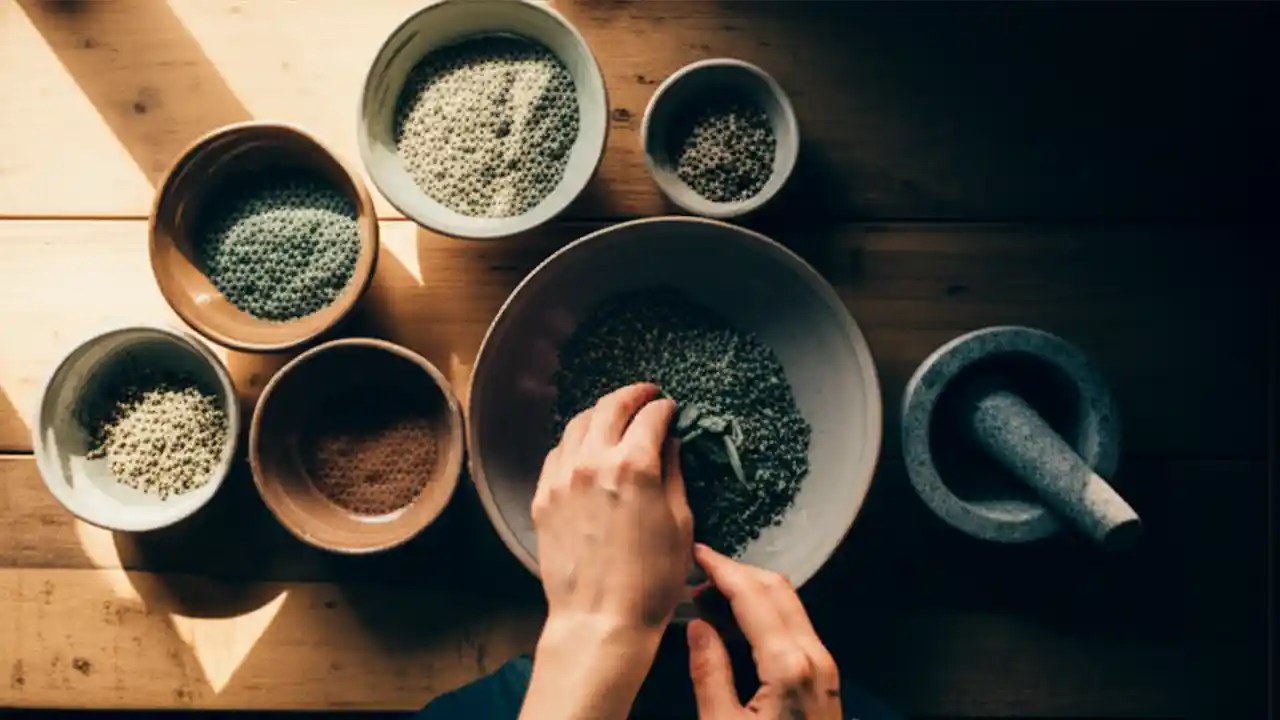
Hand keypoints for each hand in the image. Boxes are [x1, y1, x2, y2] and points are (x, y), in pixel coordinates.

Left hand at [520, 383, 693, 719]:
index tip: (671, 409)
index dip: (665, 408)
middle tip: (646, 394)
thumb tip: (669, 443)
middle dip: (632, 395)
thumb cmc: (652, 580)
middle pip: (610, 407)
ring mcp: (562, 478)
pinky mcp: (543, 498)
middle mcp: (593, 462)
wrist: (600, 619)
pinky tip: (587, 449)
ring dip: (601, 414)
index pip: (651, 416)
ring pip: (578, 424)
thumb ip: (673, 474)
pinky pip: (558, 454)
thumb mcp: (680, 523)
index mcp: (634, 465)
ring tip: (615, 417)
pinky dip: (576, 442)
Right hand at [687, 544, 840, 719]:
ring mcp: (824, 666)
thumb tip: (697, 625)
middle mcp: (814, 655)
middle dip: (737, 573)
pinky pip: (795, 628)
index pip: (752, 596)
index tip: (696, 552)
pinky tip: (737, 624)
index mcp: (788, 665)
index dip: (722, 569)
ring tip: (710, 598)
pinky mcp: (824, 678)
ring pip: (789, 605)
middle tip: (698, 574)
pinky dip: (765, 613)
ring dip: (751, 591)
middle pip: (777, 589)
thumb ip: (709, 674)